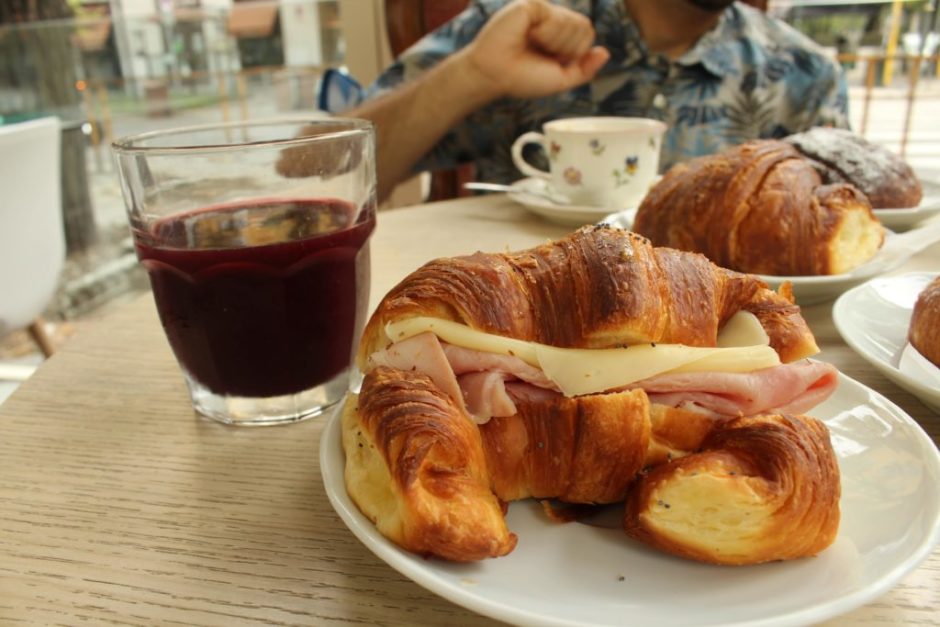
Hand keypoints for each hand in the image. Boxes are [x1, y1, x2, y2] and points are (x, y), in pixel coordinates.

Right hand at [458, 0, 609, 99]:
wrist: (495, 74)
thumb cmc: (522, 77)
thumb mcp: (560, 80)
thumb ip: (584, 69)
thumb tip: (605, 53)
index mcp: (560, 35)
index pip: (587, 35)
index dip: (574, 53)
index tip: (550, 61)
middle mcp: (553, 19)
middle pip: (584, 27)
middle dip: (565, 48)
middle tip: (539, 53)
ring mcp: (543, 10)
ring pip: (572, 23)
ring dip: (554, 42)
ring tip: (531, 44)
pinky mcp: (532, 5)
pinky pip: (555, 17)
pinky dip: (544, 33)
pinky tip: (527, 34)